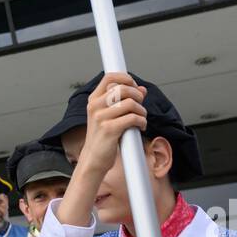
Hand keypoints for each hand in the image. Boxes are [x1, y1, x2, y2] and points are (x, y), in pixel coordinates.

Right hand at [58, 73, 148, 225]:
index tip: (135, 86)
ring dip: (142, 111)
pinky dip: (141, 121)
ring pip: (130, 103)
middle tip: (141, 105)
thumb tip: (143, 89)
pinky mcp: (109, 129)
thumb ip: (125, 100)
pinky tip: (140, 127)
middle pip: (123, 88)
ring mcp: (100, 118)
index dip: (126, 78)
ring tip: (141, 118)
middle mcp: (95, 106)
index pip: (110, 77)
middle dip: (137, 96)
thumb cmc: (103, 137)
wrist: (94, 159)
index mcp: (94, 100)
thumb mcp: (110, 115)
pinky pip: (133, 118)